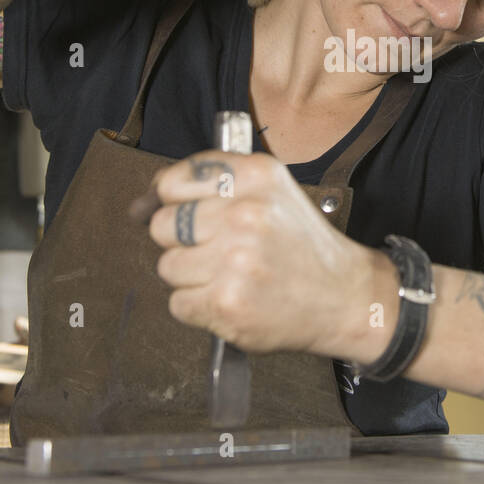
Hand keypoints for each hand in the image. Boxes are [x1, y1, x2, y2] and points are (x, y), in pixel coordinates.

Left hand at [136, 151, 374, 356]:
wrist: (343, 296)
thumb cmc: (300, 244)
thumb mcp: (270, 191)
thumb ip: (210, 185)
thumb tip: (140, 206)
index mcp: (255, 176)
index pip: (172, 180)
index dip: (173, 201)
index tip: (191, 214)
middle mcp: (244, 213)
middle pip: (163, 225)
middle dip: (183, 242)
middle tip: (219, 250)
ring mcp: (235, 261)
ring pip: (168, 267)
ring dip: (192, 277)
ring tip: (230, 277)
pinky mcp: (227, 304)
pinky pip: (179, 304)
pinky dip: (199, 307)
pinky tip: (231, 299)